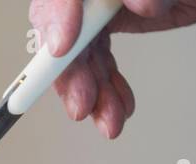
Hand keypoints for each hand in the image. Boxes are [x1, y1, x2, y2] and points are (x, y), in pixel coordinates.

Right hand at [28, 0, 195, 137]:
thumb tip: (138, 3)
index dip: (57, 16)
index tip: (62, 48)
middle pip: (65, 26)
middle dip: (71, 71)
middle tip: (81, 103)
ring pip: (80, 48)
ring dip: (92, 91)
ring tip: (109, 120)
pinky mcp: (115, 17)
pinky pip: (99, 55)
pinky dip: (106, 86)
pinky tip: (117, 107)